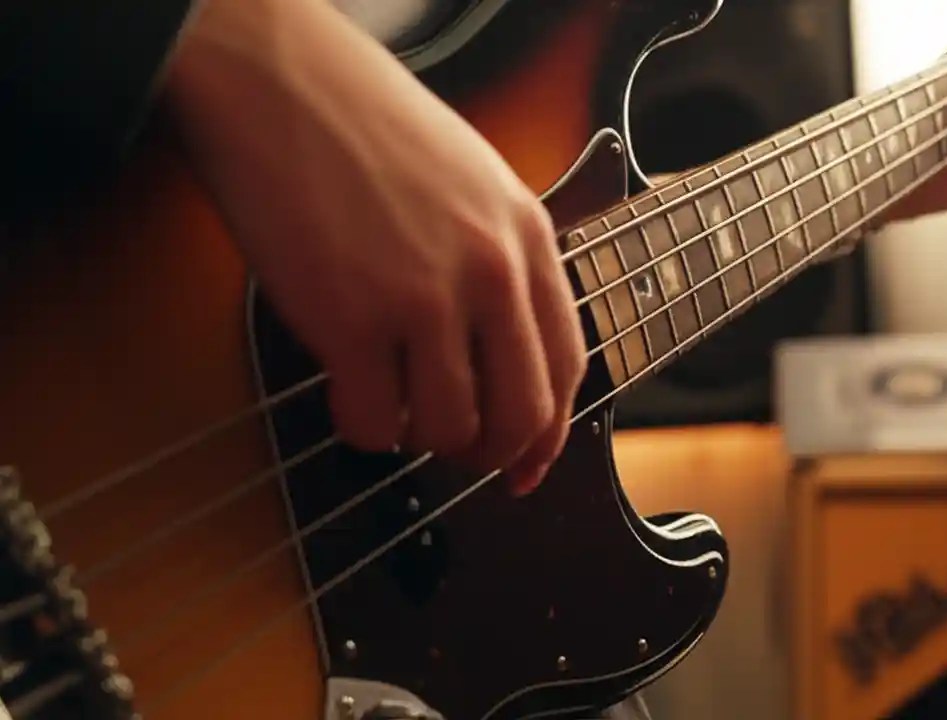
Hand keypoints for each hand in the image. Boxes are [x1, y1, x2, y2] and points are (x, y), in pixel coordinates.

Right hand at [165, 0, 585, 494]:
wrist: (282, 82)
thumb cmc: (366, 125)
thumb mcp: (475, 181)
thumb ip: (500, 259)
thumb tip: (499, 352)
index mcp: (526, 238)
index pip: (567, 364)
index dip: (550, 433)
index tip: (527, 466)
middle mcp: (490, 272)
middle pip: (521, 413)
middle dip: (492, 453)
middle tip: (460, 454)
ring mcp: (424, 298)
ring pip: (450, 429)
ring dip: (421, 438)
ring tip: (392, 404)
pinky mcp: (352, 319)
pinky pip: (374, 421)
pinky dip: (363, 426)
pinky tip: (348, 393)